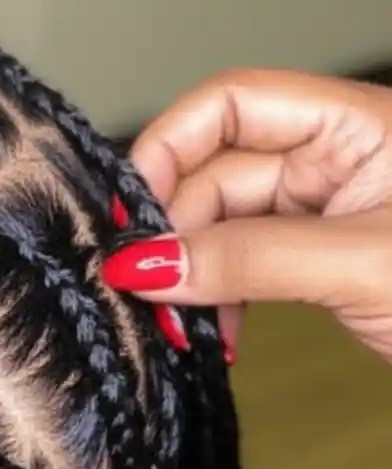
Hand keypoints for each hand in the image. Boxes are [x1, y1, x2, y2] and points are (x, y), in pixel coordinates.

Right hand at [103, 69, 391, 361]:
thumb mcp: (362, 265)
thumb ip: (250, 259)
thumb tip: (144, 264)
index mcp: (357, 123)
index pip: (230, 105)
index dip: (168, 149)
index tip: (133, 219)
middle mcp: (334, 157)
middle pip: (215, 172)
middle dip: (176, 234)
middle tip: (148, 296)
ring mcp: (326, 210)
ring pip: (222, 226)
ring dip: (192, 278)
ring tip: (185, 329)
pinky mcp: (320, 260)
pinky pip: (244, 266)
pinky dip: (219, 300)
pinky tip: (217, 336)